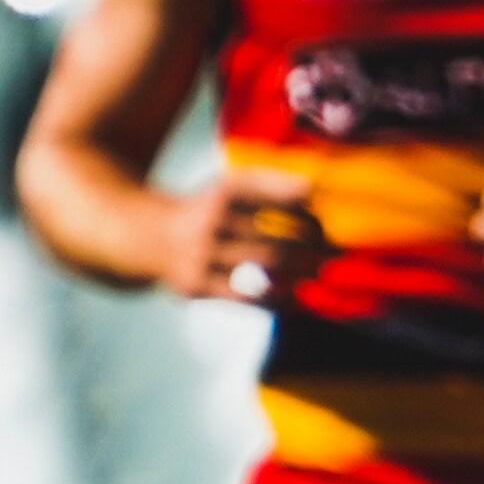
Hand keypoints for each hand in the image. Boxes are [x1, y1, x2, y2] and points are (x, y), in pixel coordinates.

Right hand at [164, 163, 327, 304]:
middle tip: (334, 254)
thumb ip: (269, 184)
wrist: (149, 238)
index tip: (326, 221)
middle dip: (312, 250)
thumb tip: (313, 190)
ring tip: (319, 273)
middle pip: (276, 239)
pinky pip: (245, 297)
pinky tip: (298, 298)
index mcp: (223, 191)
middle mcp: (211, 221)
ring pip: (264, 267)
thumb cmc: (207, 211)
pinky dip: (277, 299)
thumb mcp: (228, 187)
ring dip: (301, 273)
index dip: (307, 212)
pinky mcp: (194, 285)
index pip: (277, 199)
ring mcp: (202, 255)